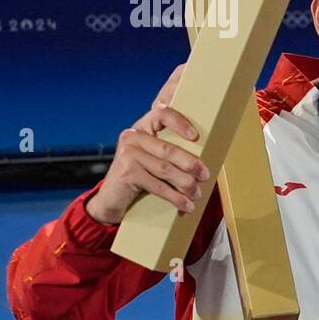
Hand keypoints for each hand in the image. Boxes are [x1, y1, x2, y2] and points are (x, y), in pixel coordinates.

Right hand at [85, 65, 207, 224]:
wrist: (112, 200)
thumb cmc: (141, 177)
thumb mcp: (154, 159)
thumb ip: (170, 152)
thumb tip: (205, 159)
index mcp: (142, 128)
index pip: (162, 114)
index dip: (180, 122)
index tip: (196, 137)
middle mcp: (132, 137)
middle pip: (169, 149)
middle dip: (191, 164)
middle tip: (206, 176)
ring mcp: (127, 154)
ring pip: (166, 169)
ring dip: (186, 184)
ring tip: (197, 194)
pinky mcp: (126, 173)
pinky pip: (158, 186)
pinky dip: (175, 197)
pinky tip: (185, 205)